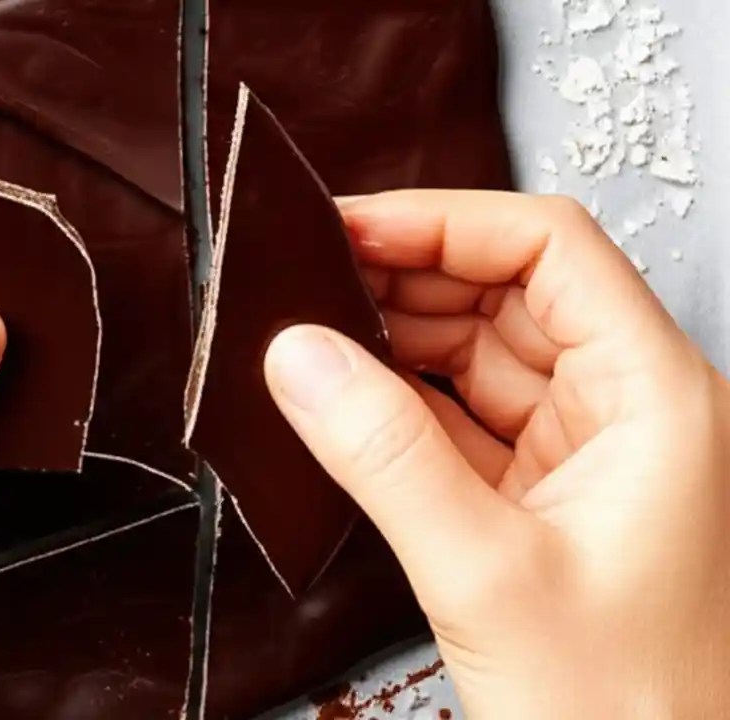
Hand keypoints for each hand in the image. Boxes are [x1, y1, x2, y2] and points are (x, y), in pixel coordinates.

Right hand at [265, 192, 729, 717]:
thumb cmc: (621, 708)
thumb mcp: (484, 572)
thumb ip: (382, 454)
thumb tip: (300, 356)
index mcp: (654, 397)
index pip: (549, 250)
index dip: (444, 222)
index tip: (349, 227)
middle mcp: (626, 410)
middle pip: (508, 293)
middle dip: (404, 279)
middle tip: (305, 280)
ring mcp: (583, 455)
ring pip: (478, 355)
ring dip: (394, 342)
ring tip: (310, 338)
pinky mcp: (540, 500)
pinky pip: (460, 422)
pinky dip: (399, 407)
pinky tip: (343, 402)